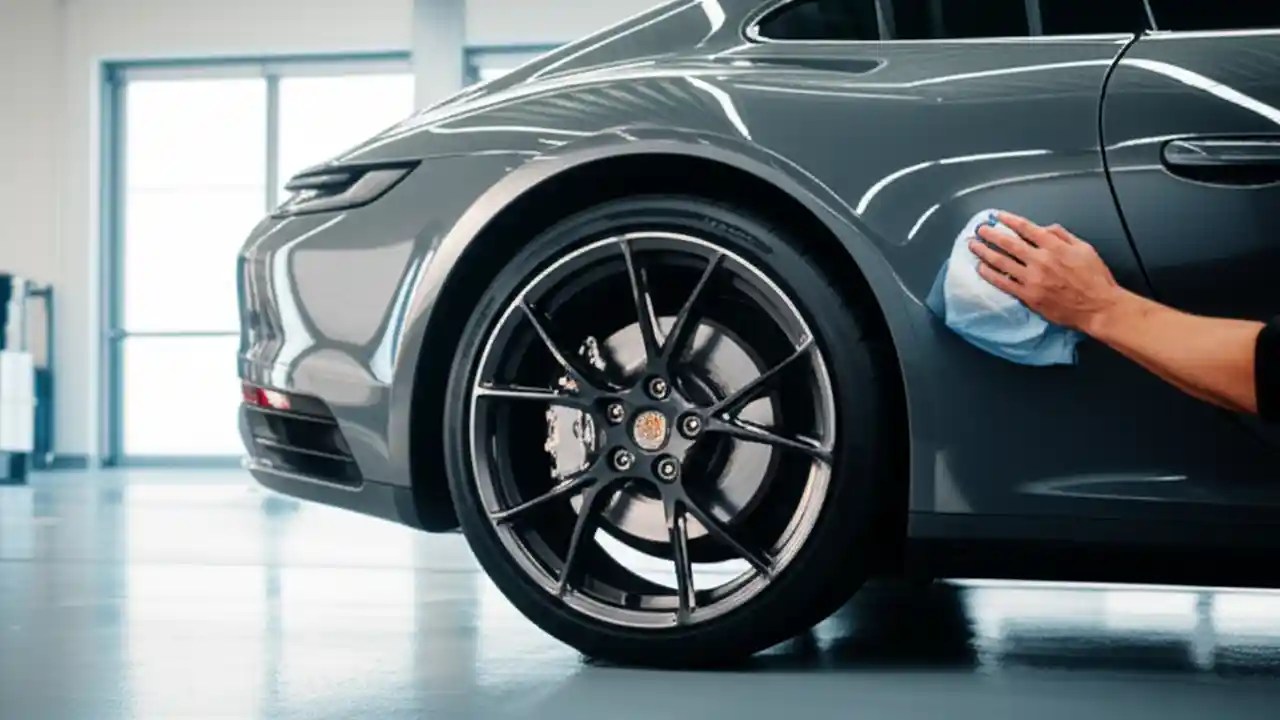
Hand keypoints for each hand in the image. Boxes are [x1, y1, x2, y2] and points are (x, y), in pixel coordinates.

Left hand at [968, 211, 1125, 334]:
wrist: (1098, 307)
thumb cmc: (1095, 279)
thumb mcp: (1085, 249)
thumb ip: (1063, 236)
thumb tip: (1046, 228)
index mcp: (1054, 246)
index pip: (1026, 228)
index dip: (1009, 220)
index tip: (997, 216)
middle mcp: (1040, 260)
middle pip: (1009, 243)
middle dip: (991, 233)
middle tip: (979, 228)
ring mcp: (1032, 278)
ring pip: (1002, 261)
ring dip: (984, 251)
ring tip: (973, 245)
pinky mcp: (1028, 296)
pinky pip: (1003, 283)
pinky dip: (989, 274)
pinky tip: (980, 268)